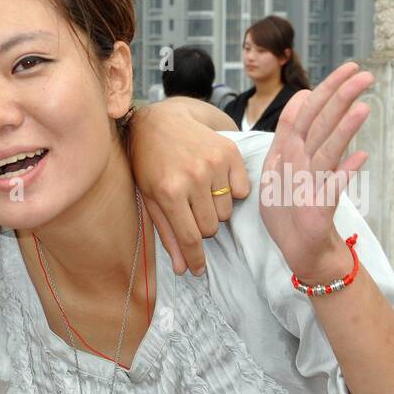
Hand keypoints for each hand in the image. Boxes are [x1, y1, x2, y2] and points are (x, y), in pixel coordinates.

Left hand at [129, 99, 250, 274]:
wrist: (162, 122)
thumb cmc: (150, 164)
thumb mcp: (150, 199)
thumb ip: (168, 233)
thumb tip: (182, 269)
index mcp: (169, 191)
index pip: (190, 237)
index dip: (196, 259)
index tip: (200, 271)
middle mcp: (193, 177)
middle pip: (211, 227)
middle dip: (201, 225)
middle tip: (189, 208)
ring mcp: (214, 164)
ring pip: (226, 212)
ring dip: (215, 208)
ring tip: (199, 190)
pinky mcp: (230, 153)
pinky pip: (242, 191)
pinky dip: (232, 191)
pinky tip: (215, 179)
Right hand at [258, 62, 372, 281]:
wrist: (301, 248)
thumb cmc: (293, 205)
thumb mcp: (282, 164)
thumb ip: (290, 130)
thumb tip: (304, 95)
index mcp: (286, 152)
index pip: (305, 113)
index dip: (326, 90)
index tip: (350, 68)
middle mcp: (294, 165)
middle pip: (316, 126)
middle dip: (338, 99)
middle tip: (363, 74)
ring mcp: (304, 186)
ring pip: (325, 152)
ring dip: (342, 130)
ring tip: (363, 107)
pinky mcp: (317, 210)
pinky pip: (333, 188)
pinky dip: (345, 173)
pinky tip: (361, 156)